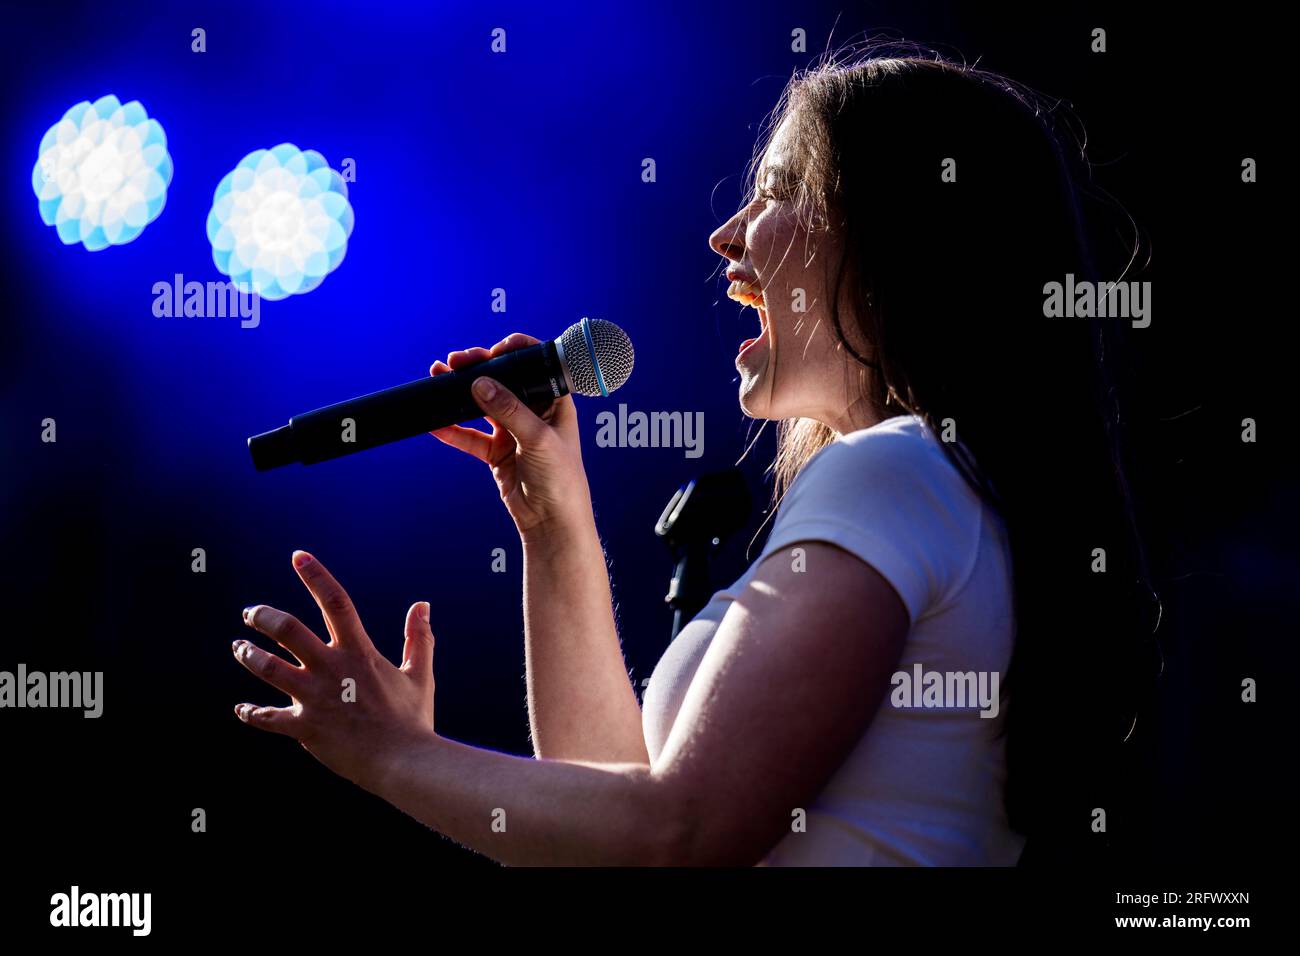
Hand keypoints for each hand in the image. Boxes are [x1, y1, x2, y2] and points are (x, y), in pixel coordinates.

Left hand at [231, 551, 435, 793]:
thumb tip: (422, 605)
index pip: (336, 602)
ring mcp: (315, 698)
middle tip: (251, 613)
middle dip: (264, 616)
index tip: (298, 557)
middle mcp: (332, 669)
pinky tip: (241, 709)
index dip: (316, 576)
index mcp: (359, 652)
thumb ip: (418, 638)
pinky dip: (251, 713)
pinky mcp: (305, 727)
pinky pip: (267, 718)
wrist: (403, 762)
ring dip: (249, 655)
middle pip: (288, 630)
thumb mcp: (419, 674)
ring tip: (239, 647)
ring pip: (268, 668)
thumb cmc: (413, 719)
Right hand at [429, 333, 593, 537]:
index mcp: (554, 401)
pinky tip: (434, 422)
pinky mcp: (496, 452)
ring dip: (460, 392)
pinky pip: (470, 436)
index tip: (492, 351)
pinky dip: (452, 429)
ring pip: (482, 405)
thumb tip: (480, 383)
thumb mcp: (538, 438)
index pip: (534, 365)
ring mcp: (513, 431)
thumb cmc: (561, 478)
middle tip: (456, 361)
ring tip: (439, 376)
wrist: (552, 521)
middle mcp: (533, 412)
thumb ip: (508, 410)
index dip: (513, 352)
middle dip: (478, 368)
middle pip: (502, 381)